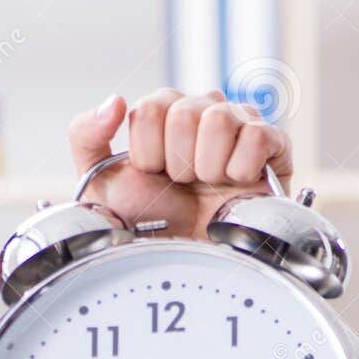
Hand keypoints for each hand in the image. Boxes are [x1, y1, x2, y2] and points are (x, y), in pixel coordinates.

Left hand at [68, 88, 293, 239]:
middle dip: (176, 161)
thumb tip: (114, 100)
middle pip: (184, 111)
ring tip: (207, 186)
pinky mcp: (272, 143)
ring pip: (218, 119)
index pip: (151, 107)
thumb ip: (86, 135)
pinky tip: (234, 185)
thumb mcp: (100, 181)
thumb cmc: (148, 220)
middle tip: (182, 184)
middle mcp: (202, 109)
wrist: (189, 258)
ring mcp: (239, 122)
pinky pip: (256, 136)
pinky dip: (240, 169)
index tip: (153, 175)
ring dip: (206, 167)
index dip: (148, 152)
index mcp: (164, 112)